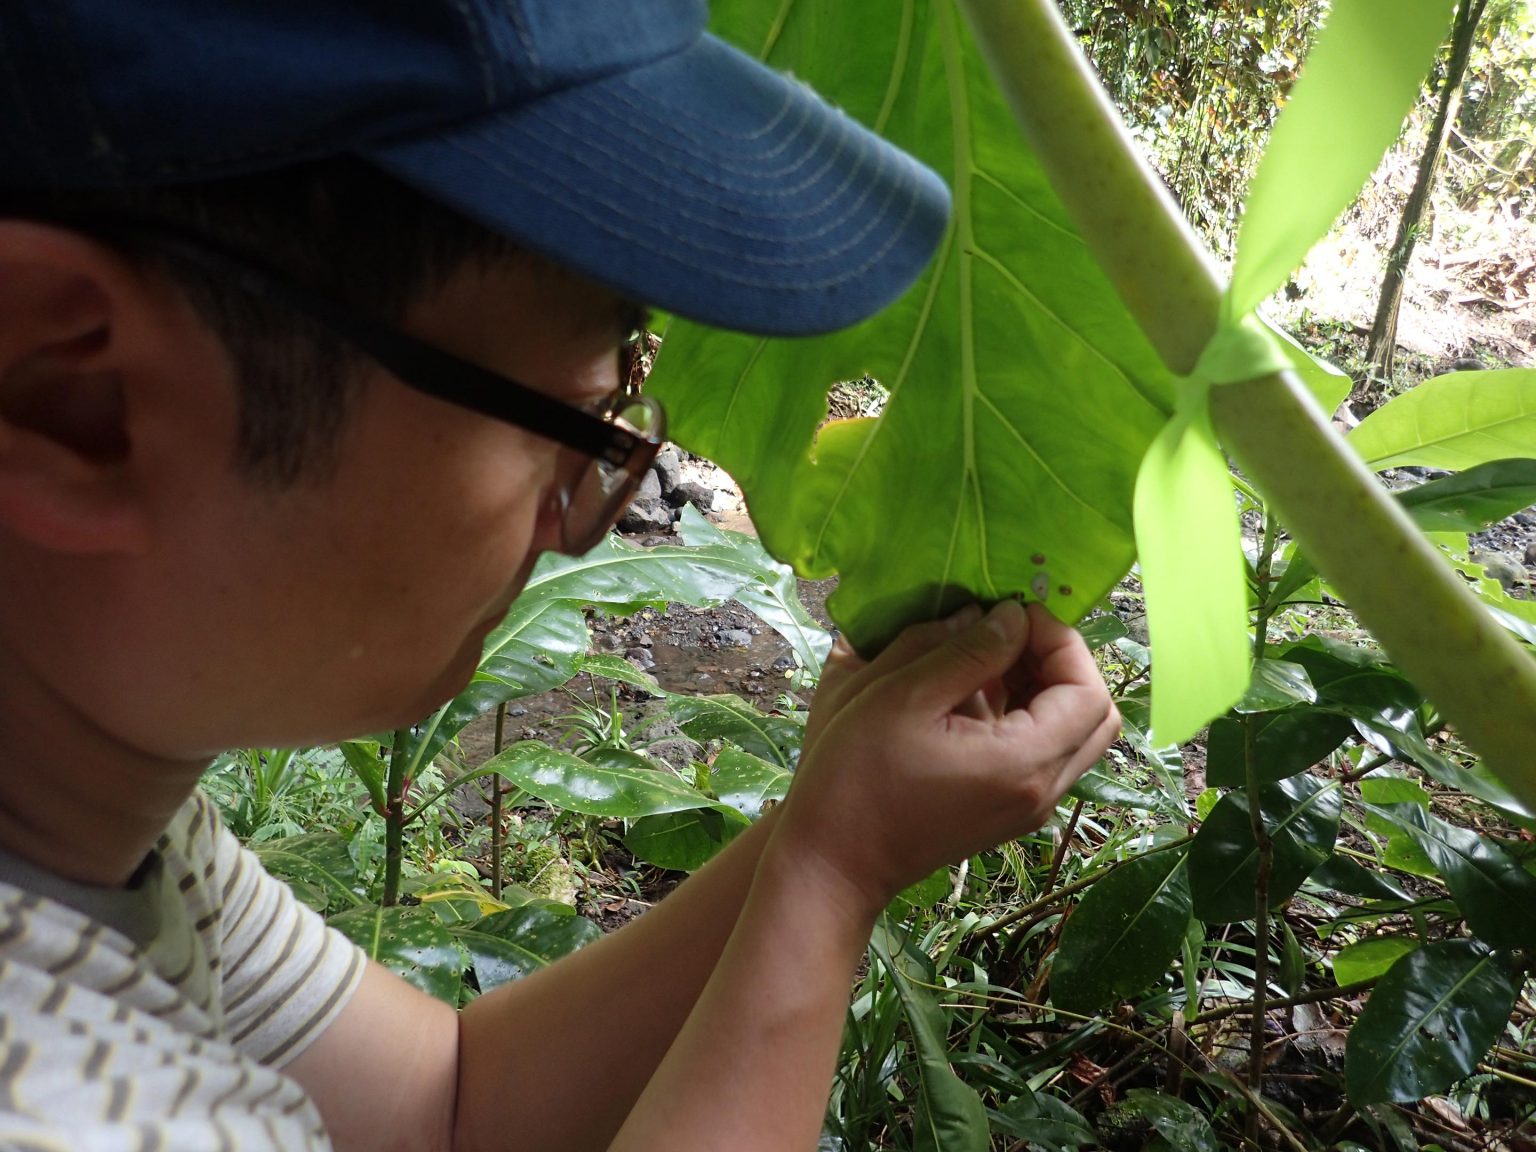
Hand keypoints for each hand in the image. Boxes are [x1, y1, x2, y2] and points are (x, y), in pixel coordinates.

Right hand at [770, 601, 1119, 917]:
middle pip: (1094, 714)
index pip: (1088, 690)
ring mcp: (1027, 806)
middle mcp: (1042, 791)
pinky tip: (970, 692)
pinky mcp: (1007, 810)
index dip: (1060, 639)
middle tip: (1006, 633)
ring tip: (984, 656)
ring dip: (1042, 686)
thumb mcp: (902, 696)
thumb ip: (966, 651)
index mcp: (1025, 763)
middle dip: (1060, 661)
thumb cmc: (856, 776)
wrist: (833, 860)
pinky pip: (1042, 752)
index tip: (1010, 612)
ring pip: (1071, 733)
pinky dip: (1024, 714)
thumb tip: (1010, 617)